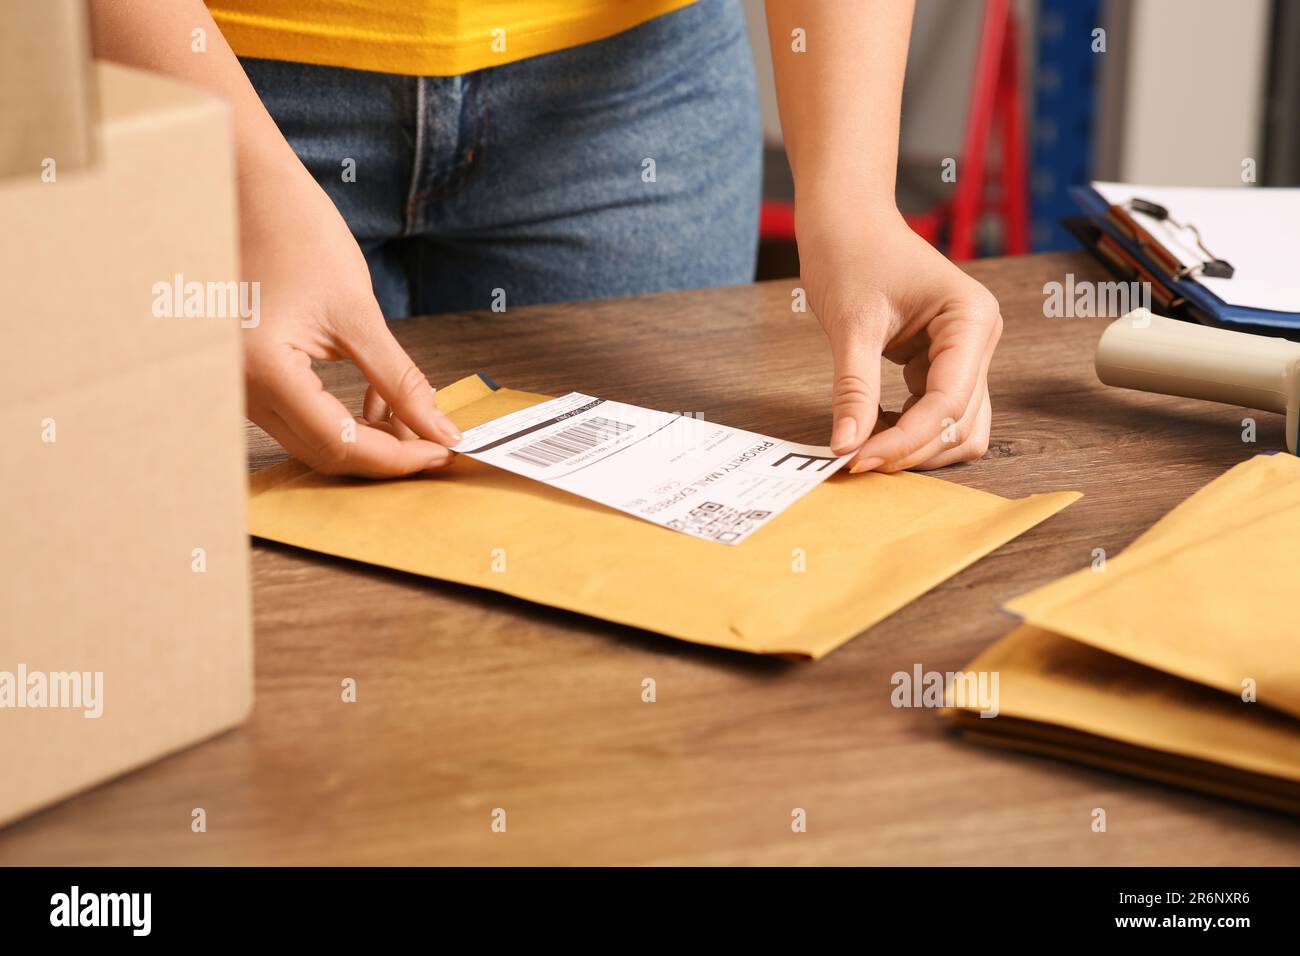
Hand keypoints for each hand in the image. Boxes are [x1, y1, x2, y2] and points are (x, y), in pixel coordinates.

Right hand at [239, 168, 461, 477]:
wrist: (246, 187)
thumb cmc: (296, 231)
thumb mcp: (359, 312)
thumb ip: (400, 380)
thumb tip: (439, 429)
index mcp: (263, 370)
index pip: (341, 444)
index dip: (398, 457)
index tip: (443, 451)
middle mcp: (239, 388)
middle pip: (325, 452)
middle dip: (386, 454)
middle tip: (436, 442)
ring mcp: (236, 385)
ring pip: (312, 439)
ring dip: (366, 438)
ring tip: (414, 417)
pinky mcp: (245, 377)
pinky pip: (298, 417)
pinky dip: (341, 418)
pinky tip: (376, 401)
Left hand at [800, 208, 1002, 471]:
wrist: (847, 220)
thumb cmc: (852, 252)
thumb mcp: (850, 323)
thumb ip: (854, 389)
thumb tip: (845, 446)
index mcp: (971, 319)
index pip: (948, 402)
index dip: (905, 440)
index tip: (859, 459)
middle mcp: (979, 339)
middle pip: (960, 424)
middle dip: (912, 448)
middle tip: (855, 459)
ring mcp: (967, 354)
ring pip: (957, 428)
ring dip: (916, 447)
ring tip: (863, 448)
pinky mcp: (943, 365)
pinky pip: (937, 415)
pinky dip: (909, 432)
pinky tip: (870, 430)